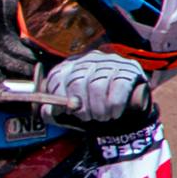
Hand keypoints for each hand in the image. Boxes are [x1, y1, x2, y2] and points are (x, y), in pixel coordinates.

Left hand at [38, 50, 153, 131]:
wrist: (129, 112)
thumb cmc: (95, 110)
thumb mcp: (71, 112)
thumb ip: (54, 112)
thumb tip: (46, 110)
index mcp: (72, 65)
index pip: (57, 76)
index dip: (60, 98)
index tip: (67, 112)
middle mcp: (90, 59)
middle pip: (76, 82)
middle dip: (81, 107)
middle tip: (87, 118)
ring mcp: (111, 62)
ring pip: (97, 86)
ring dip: (98, 109)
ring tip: (102, 118)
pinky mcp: (129, 70)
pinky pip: (118, 88)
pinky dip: (114, 105)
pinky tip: (114, 113)